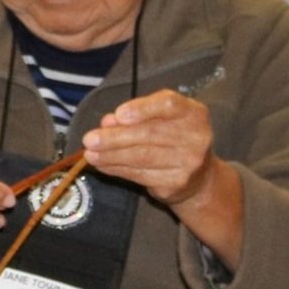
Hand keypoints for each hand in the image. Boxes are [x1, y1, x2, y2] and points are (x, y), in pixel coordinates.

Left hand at [81, 89, 243, 268]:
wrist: (199, 177)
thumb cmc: (173, 138)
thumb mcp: (160, 119)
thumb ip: (136, 116)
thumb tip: (108, 122)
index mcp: (193, 112)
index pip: (168, 105)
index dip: (142, 109)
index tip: (118, 115)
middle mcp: (196, 136)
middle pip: (149, 134)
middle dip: (114, 137)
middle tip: (89, 139)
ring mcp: (189, 162)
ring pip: (141, 157)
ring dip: (110, 155)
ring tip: (90, 154)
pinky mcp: (176, 183)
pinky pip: (139, 175)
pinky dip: (116, 169)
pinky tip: (102, 164)